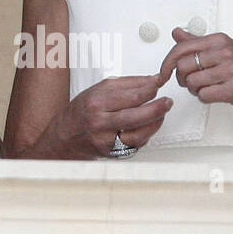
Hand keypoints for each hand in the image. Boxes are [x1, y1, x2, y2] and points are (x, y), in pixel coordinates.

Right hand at [54, 74, 172, 157]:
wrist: (65, 137)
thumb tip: (151, 80)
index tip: (160, 83)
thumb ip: (127, 84)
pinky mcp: (112, 153)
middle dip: (158, 108)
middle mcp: (100, 122)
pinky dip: (146, 134)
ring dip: (155, 123)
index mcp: (97, 103)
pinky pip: (136, 144)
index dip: (150, 89)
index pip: (132, 96)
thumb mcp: (99, 89)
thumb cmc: (82, 111)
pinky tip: (148, 125)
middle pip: (137, 116)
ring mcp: (106, 140)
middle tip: (168, 102)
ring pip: (139, 134)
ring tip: (161, 113)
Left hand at [158, 28, 232, 125]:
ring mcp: (231, 70)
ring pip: (192, 82)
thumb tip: (176, 33)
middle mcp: (224, 51)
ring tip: (208, 89)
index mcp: (220, 40)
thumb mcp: (226, 49)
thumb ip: (198, 42)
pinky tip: (217, 95)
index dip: (166, 63)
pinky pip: (204, 96)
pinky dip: (206, 99)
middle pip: (182, 66)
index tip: (163, 73)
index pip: (181, 48)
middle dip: (182, 79)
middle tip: (192, 83)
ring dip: (195, 90)